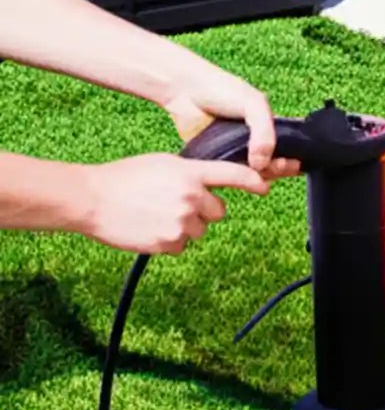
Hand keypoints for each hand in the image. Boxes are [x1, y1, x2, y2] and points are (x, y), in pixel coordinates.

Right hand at [80, 153, 268, 254]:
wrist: (92, 199)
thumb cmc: (124, 178)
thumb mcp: (163, 164)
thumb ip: (190, 173)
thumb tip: (207, 185)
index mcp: (191, 172)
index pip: (233, 175)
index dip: (254, 181)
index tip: (266, 188)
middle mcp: (191, 196)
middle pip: (218, 211)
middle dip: (203, 210)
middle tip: (176, 204)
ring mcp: (181, 221)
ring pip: (199, 230)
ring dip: (185, 226)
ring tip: (155, 214)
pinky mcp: (169, 242)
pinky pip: (181, 245)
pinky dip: (169, 240)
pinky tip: (149, 228)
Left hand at [160, 65, 300, 179]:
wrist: (185, 91)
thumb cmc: (221, 90)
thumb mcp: (253, 104)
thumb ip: (264, 132)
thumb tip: (262, 163)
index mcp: (265, 125)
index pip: (286, 146)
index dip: (292, 156)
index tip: (295, 163)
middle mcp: (252, 140)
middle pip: (271, 162)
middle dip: (279, 168)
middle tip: (279, 166)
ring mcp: (234, 151)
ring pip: (251, 171)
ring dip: (260, 176)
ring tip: (262, 173)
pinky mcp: (216, 159)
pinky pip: (229, 173)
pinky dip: (237, 178)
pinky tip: (242, 179)